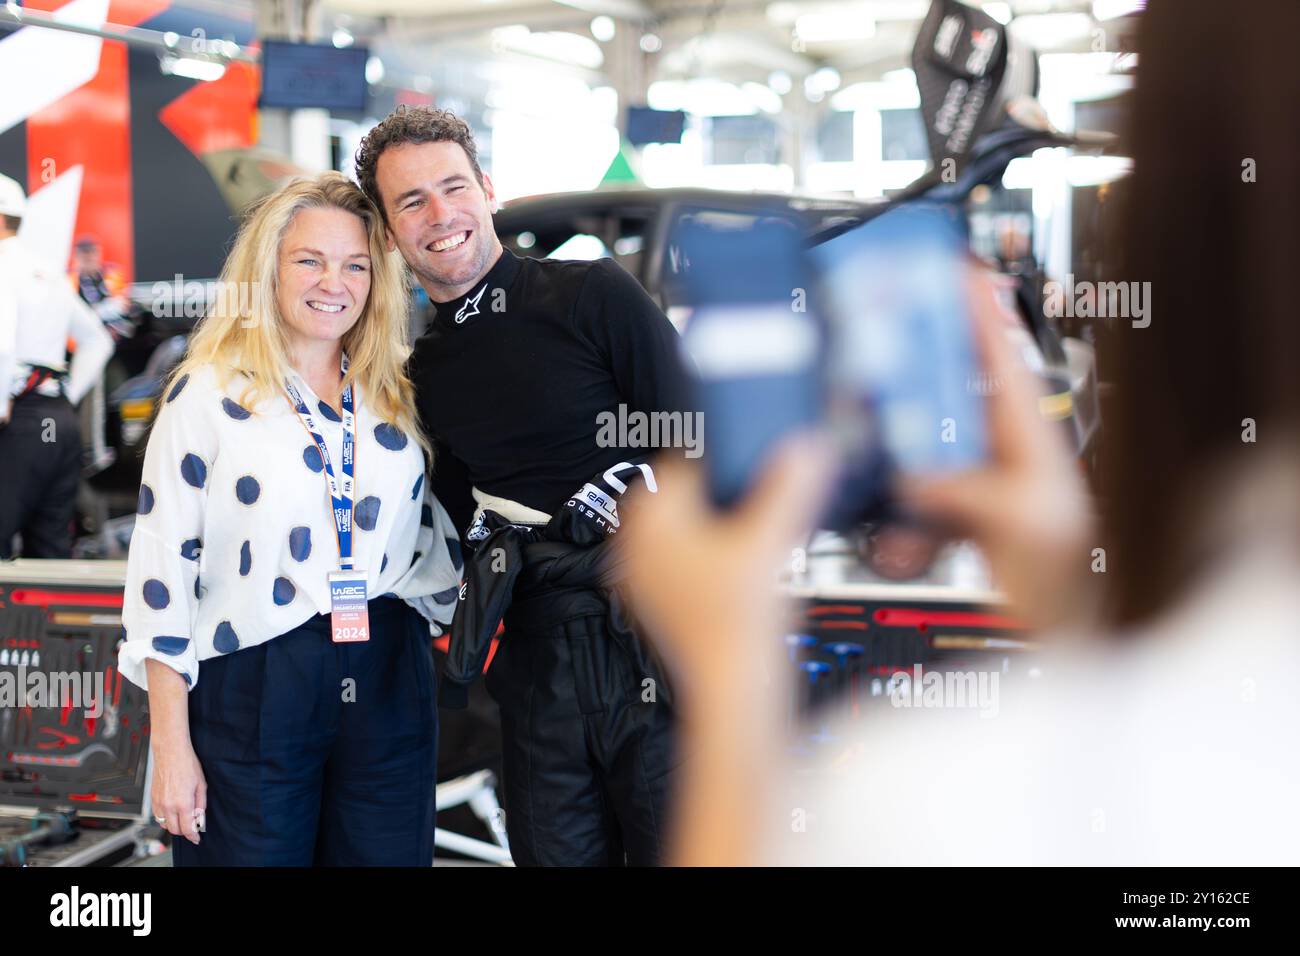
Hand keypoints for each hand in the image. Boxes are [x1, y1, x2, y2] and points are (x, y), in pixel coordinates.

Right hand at [150, 740, 206, 844]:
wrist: (170, 752)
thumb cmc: (187, 764)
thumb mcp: (201, 784)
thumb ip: (200, 804)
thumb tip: (199, 817)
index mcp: (182, 803)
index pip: (187, 828)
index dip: (193, 836)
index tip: (197, 838)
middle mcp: (168, 805)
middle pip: (175, 830)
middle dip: (184, 831)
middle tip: (192, 826)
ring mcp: (158, 802)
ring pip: (164, 824)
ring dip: (174, 825)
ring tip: (182, 818)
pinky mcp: (152, 798)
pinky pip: (157, 816)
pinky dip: (165, 818)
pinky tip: (173, 811)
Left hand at [620, 437, 836, 702]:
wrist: (733, 686)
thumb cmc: (737, 622)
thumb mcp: (770, 539)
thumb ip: (790, 485)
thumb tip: (804, 448)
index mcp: (648, 521)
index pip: (681, 466)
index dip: (722, 464)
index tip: (750, 470)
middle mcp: (634, 549)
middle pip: (681, 500)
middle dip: (719, 499)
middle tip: (754, 507)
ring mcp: (642, 581)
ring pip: (681, 534)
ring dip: (715, 529)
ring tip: (750, 539)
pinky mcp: (659, 606)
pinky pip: (682, 566)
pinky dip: (709, 562)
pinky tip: (739, 573)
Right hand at [897, 267, 1091, 627]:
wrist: (1063, 613)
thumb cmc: (1068, 560)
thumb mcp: (1021, 517)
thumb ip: (965, 491)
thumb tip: (911, 477)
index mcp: (1024, 425)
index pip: (995, 345)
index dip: (968, 300)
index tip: (937, 264)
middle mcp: (993, 439)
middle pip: (935, 387)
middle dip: (898, 378)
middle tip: (862, 360)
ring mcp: (968, 471)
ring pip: (911, 445)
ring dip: (888, 465)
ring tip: (870, 472)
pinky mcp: (948, 505)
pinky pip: (905, 498)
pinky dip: (892, 521)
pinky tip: (893, 543)